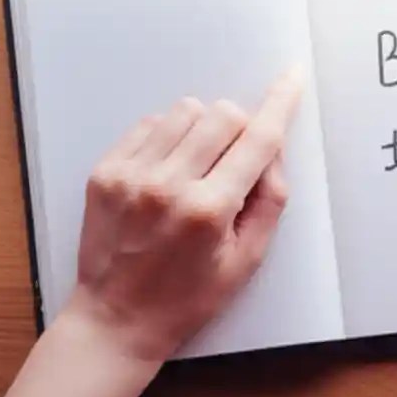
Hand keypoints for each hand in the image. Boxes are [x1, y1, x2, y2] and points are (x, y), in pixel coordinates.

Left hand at [65, 69, 302, 362]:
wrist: (116, 320)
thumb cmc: (187, 298)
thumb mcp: (246, 260)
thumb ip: (269, 201)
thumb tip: (272, 151)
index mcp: (209, 211)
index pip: (257, 140)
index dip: (280, 103)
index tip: (292, 77)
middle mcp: (168, 185)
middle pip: (222, 114)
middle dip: (240, 127)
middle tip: (234, 161)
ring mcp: (131, 176)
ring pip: (184, 111)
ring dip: (203, 129)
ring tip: (197, 167)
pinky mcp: (104, 172)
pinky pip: (148, 124)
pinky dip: (168, 137)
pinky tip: (168, 170)